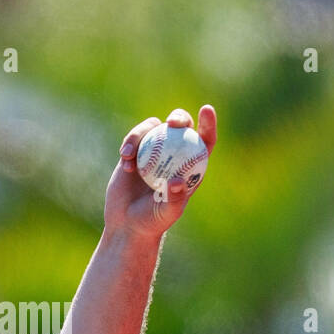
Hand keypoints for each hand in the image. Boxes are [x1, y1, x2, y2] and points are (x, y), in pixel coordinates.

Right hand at [103, 104, 216, 240]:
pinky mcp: (135, 152)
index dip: (208, 124)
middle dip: (179, 117)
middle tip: (172, 123)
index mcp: (191, 167)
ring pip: (154, 127)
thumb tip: (177, 180)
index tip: (206, 110)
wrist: (128, 224)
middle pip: (181, 126)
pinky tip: (125, 159)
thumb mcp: (167, 213)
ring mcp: (154, 151)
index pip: (205, 141)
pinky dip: (130, 143)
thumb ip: (175, 198)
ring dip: (142, 134)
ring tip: (130, 155)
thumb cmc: (153, 222)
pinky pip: (134, 138)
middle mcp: (175, 156)